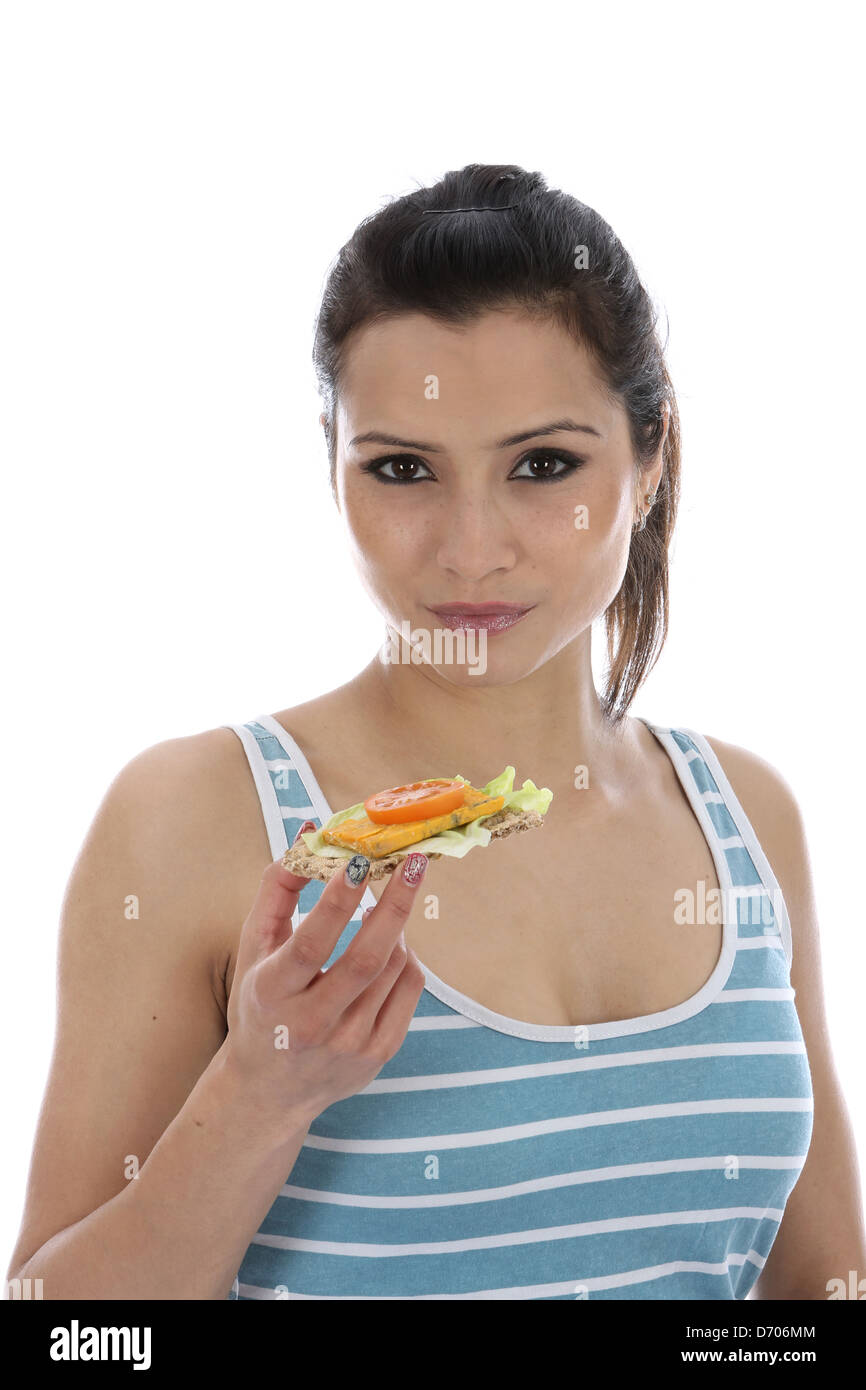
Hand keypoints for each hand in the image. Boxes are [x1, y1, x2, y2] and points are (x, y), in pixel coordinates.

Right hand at [223, 844, 427, 1133]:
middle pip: (366, 959)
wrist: (268, 1090)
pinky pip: (409, 990)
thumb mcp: (253, 947)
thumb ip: (277, 888)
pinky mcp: (378, 1055)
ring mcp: (349, 1045)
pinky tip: (390, 945)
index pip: (312, 943)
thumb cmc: (260, 1003)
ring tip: (386, 906)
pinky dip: (405, 958)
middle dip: (395, 904)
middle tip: (413, 861)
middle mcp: (311, 1024)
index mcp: (272, 994)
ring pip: (394, 968)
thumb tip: (312, 832)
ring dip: (397, 927)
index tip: (360, 860)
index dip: (338, 900)